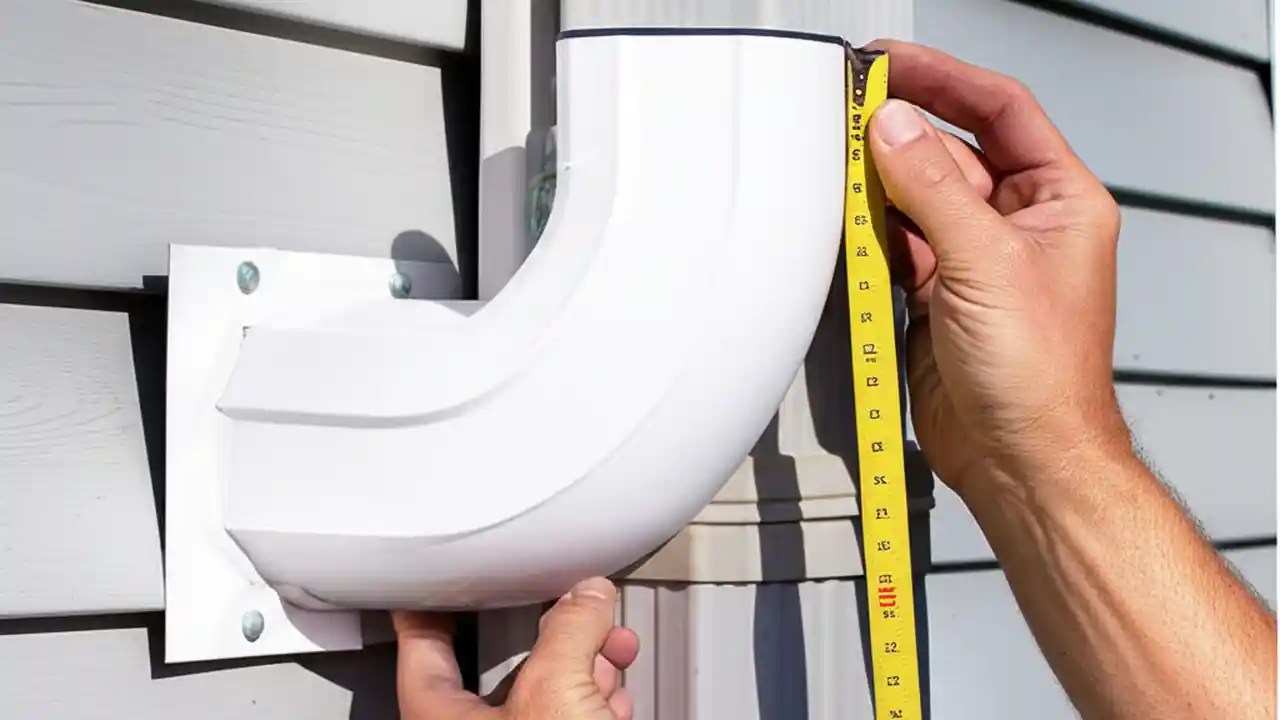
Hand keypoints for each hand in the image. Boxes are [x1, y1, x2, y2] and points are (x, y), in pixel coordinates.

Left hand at [395, 577, 639, 719]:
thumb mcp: (557, 688)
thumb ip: (571, 630)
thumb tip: (588, 595)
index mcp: (440, 715)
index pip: (419, 642)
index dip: (431, 599)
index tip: (435, 573)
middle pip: (506, 662)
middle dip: (553, 629)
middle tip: (574, 602)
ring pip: (547, 690)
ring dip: (587, 662)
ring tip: (613, 644)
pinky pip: (572, 716)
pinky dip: (597, 699)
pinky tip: (615, 695)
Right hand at [865, 41, 1128, 495]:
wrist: (1020, 460)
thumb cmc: (1042, 379)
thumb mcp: (987, 264)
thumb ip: (934, 189)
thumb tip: (895, 128)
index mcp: (1058, 202)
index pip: (1000, 112)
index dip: (946, 79)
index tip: (892, 64)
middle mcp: (1018, 226)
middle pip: (950, 152)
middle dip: (900, 135)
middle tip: (849, 112)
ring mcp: (974, 261)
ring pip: (916, 200)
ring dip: (879, 187)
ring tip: (841, 167)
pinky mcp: (936, 296)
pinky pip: (895, 246)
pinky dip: (869, 235)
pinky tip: (848, 223)